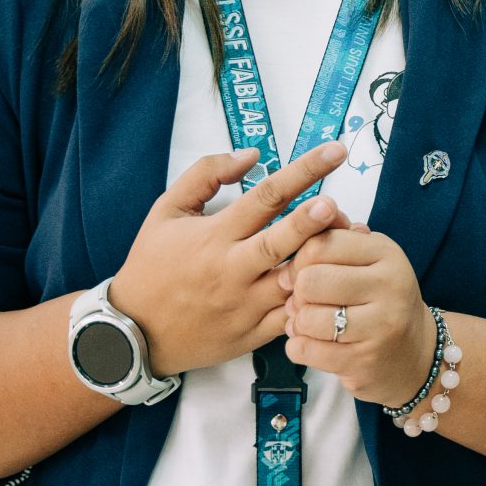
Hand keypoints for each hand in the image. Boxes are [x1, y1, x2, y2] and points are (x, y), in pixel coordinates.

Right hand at [109, 142, 352, 376]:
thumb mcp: (166, 211)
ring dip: (325, 261)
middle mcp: (232, 269)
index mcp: (214, 236)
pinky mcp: (253, 334)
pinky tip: (336, 283)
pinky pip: (293, 318)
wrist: (132, 333)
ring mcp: (245, 305)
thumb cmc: (152, 265)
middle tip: (338, 206)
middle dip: (314, 221)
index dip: (303, 171)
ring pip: (295, 282)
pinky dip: (315, 302)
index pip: (265, 196)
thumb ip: (206, 175)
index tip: (334, 151)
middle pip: (282, 241)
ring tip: (353, 239)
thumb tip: (252, 155)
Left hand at [277, 223, 435, 406]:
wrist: (416, 354)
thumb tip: (301, 226)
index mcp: (387, 254)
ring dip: (297, 323)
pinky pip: (305, 350)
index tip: (301, 271)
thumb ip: (338, 240)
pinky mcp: (364, 361)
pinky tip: (312, 343)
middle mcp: (389, 286)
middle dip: (297, 293)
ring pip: (306, 318)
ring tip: (309, 323)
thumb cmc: (382, 301)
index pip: (322, 243)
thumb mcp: (371, 261)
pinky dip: (298, 347)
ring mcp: (380, 326)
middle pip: (310, 280)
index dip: (299, 258)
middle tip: (304, 300)